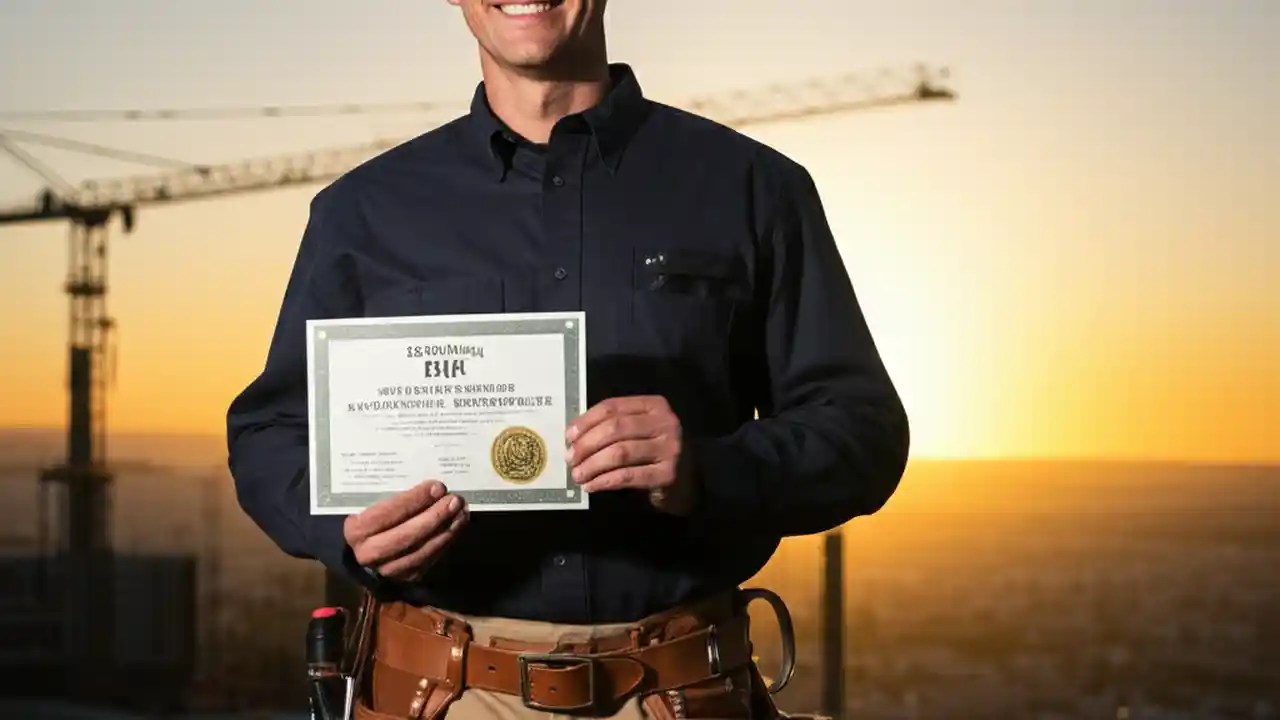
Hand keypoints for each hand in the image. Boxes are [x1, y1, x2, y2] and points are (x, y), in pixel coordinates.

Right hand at [343, 480, 467, 581]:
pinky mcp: (404, 578)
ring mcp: (386, 570)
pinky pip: (428, 561)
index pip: (386, 514)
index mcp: (355, 531)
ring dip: (444, 531)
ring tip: (461, 512)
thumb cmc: (370, 515)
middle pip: (404, 536)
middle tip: (455, 500)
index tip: (437, 486)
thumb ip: (392, 495)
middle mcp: (367, 554)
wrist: (364, 545)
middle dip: (433, 517)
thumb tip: (428, 485)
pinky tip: (456, 526)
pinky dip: (444, 542)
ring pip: (419, 552)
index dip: (413, 500)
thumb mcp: (372, 503)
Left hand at [566, 395, 694, 514]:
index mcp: (655, 405)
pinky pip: (628, 476)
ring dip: (592, 465)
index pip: (613, 407)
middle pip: (615, 428)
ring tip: (578, 475)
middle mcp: (665, 423)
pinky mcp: (668, 474)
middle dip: (587, 444)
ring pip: (620, 453)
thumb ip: (615, 426)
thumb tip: (574, 435)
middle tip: (570, 459)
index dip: (586, 421)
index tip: (569, 436)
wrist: (688, 481)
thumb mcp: (639, 430)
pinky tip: (592, 486)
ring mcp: (670, 449)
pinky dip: (605, 481)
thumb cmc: (655, 452)